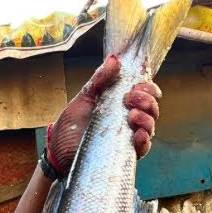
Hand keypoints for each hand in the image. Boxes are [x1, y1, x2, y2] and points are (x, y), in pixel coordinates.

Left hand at [46, 55, 161, 175]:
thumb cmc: (72, 122)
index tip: (137, 86)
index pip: (147, 93)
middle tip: (131, 99)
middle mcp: (130, 120)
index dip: (148, 88)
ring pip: (150, 127)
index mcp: (123, 103)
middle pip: (152, 109)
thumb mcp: (86, 95)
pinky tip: (138, 134)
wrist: (59, 147)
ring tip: (132, 115)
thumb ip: (101, 78)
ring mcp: (128, 137)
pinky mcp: (124, 153)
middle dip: (147, 101)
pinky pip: (143, 148)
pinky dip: (144, 140)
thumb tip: (114, 59)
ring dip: (146, 119)